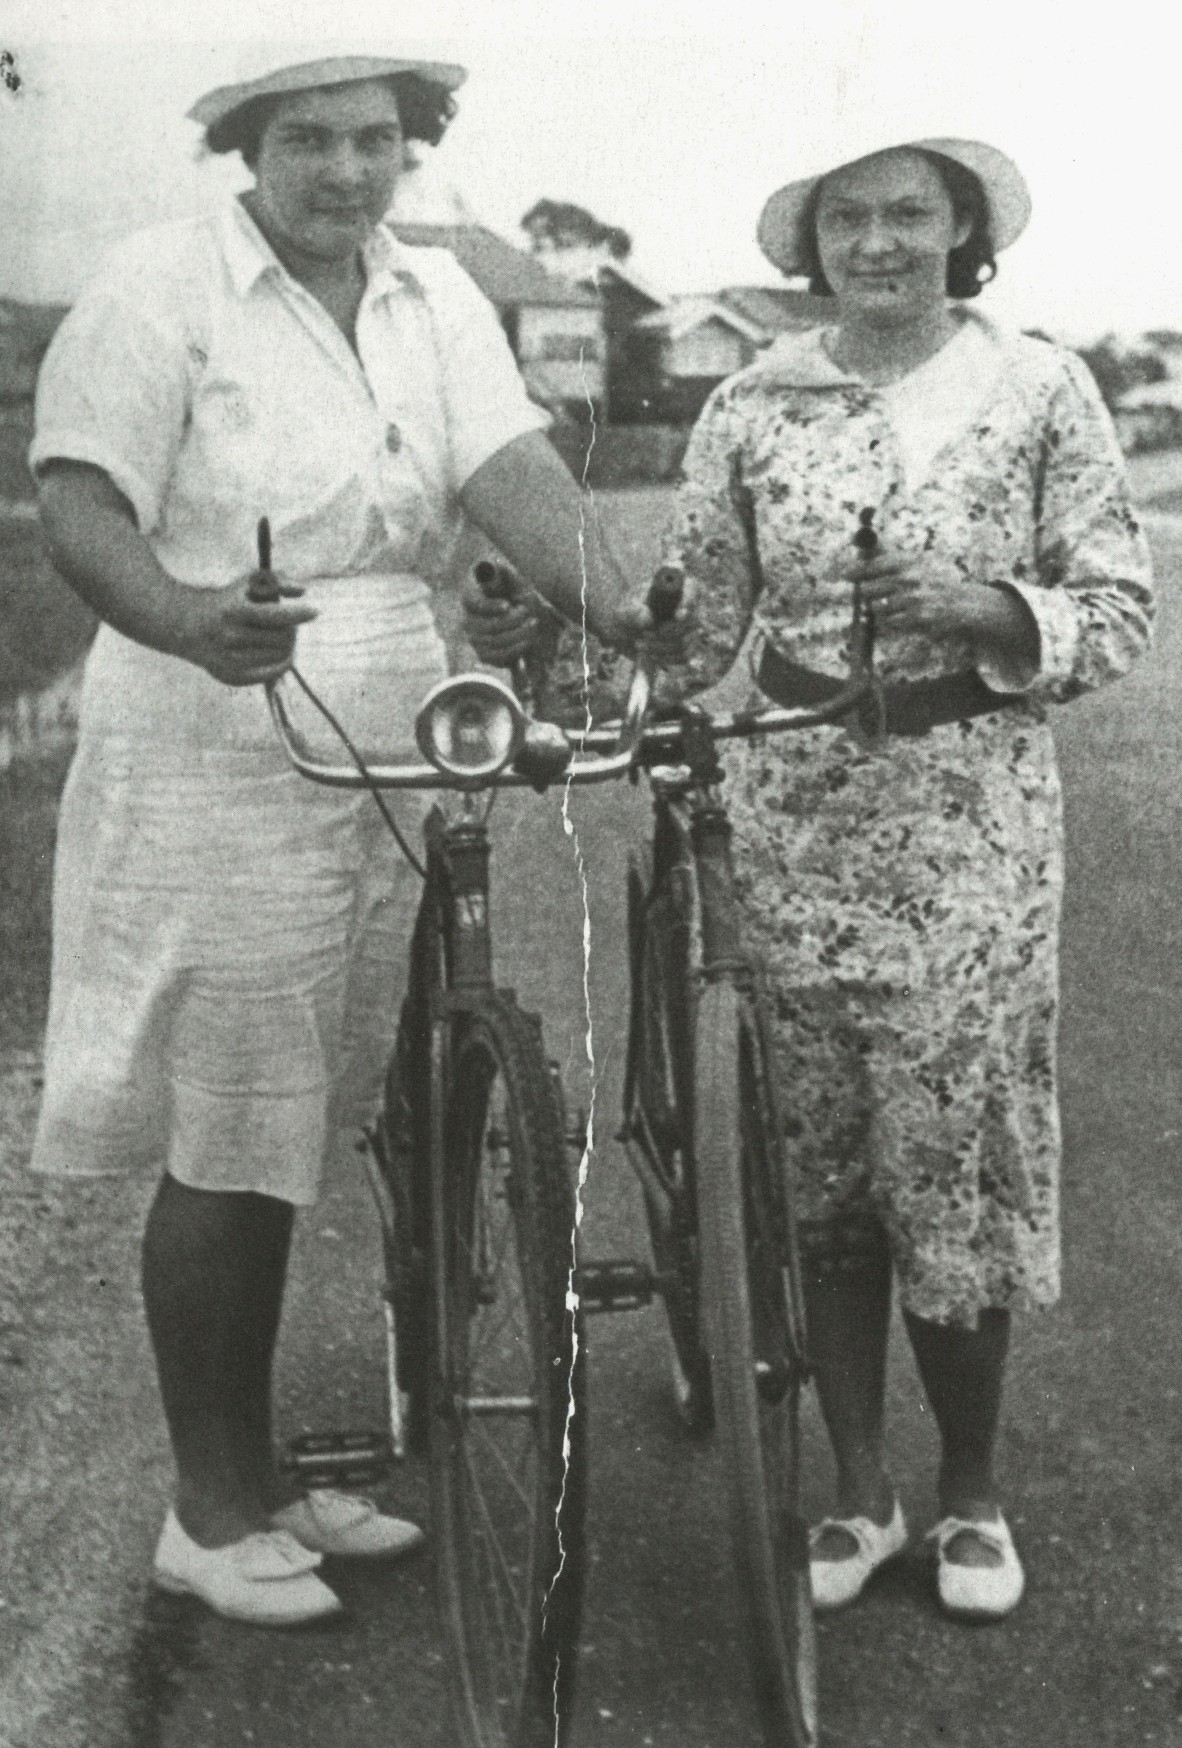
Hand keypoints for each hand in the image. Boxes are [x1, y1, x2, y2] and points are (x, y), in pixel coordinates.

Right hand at [179, 573, 317, 685]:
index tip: (315, 611)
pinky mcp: (233, 677)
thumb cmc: (227, 600)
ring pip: (282, 656)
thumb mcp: (246, 583)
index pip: (276, 616)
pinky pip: (273, 673)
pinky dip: (282, 662)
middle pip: (284, 637)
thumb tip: (303, 590)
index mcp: (233, 611)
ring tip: (279, 635)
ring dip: (287, 644)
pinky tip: (280, 652)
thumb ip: (277, 580)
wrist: (187, 626)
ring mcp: (231, 660)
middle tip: (287, 623)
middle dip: (292, 628)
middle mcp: (230, 638)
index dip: (299, 613)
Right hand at [461, 569, 545, 665]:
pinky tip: (527, 641)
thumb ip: (502, 572)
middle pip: (484, 626)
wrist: (523, 616)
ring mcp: (474, 638)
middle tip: (527, 612)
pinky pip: (496, 657)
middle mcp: (468, 619)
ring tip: (532, 625)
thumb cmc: (514, 592)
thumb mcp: (511, 578)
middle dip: (510, 621)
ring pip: (492, 642)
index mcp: (470, 597)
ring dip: (516, 635)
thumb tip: (495, 567)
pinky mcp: (484, 654)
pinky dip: (514, 650)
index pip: (472, 603)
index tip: (507, 605)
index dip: (489, 606)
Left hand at [843, 553, 1035, 657]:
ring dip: (878, 609)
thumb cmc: (934, 581)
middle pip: (867, 589)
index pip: (871, 565)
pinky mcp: (916, 619)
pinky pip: (888, 623)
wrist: (963, 603)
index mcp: (908, 561)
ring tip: (893, 605)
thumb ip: (889, 556)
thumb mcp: (916, 562)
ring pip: (876, 608)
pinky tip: (902, 616)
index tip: (842, 575)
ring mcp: (913, 600)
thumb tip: (862, 548)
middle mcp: (909, 578)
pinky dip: (890, 621)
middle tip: (871, 595)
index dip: (853, 571)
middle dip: (866, 594)